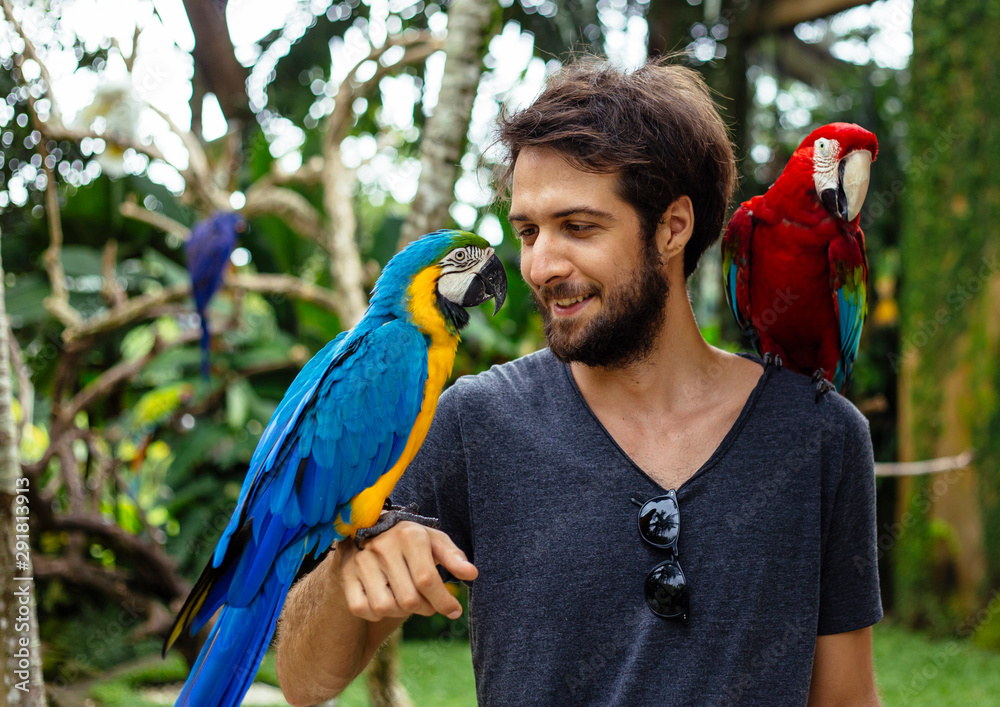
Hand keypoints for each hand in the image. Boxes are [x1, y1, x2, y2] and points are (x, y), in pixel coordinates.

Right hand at [339, 521, 477, 621]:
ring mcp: (361, 560)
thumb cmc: (410, 541)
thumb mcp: (434, 542)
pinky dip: (377, 612)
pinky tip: (386, 599)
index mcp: (409, 535)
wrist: (370, 531)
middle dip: (426, 608)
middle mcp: (383, 545)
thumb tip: (472, 574)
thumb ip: (454, 557)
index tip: (454, 611)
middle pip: (408, 598)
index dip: (443, 601)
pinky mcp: (346, 574)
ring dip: (401, 612)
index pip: (427, 579)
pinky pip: (363, 609)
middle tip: (431, 605)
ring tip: (408, 599)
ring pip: (385, 607)